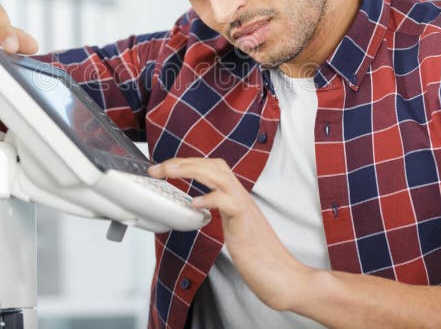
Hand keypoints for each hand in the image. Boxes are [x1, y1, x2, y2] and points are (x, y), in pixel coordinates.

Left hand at [148, 157, 308, 311]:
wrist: (284, 277)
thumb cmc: (259, 259)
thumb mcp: (233, 230)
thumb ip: (220, 215)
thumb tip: (200, 210)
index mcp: (235, 198)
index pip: (212, 169)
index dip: (187, 164)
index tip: (164, 169)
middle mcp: (240, 197)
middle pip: (213, 165)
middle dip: (183, 162)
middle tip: (157, 168)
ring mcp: (245, 207)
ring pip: (219, 175)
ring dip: (191, 169)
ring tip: (168, 172)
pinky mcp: (246, 222)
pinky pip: (227, 202)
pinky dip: (210, 198)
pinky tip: (194, 203)